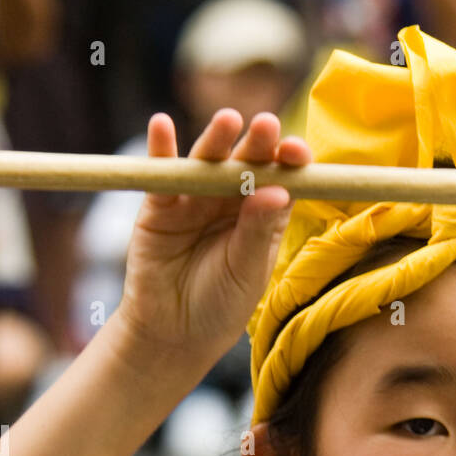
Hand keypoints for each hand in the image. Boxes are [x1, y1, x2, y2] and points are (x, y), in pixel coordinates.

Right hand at [116, 109, 311, 369]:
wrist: (172, 334)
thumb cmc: (220, 306)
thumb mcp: (246, 272)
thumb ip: (257, 232)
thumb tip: (277, 191)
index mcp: (264, 214)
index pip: (282, 179)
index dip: (290, 162)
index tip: (296, 153)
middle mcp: (232, 199)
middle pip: (247, 161)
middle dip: (258, 142)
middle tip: (267, 125)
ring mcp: (196, 197)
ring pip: (208, 160)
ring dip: (217, 138)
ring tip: (228, 121)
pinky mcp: (160, 203)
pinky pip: (161, 172)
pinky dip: (160, 148)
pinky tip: (161, 125)